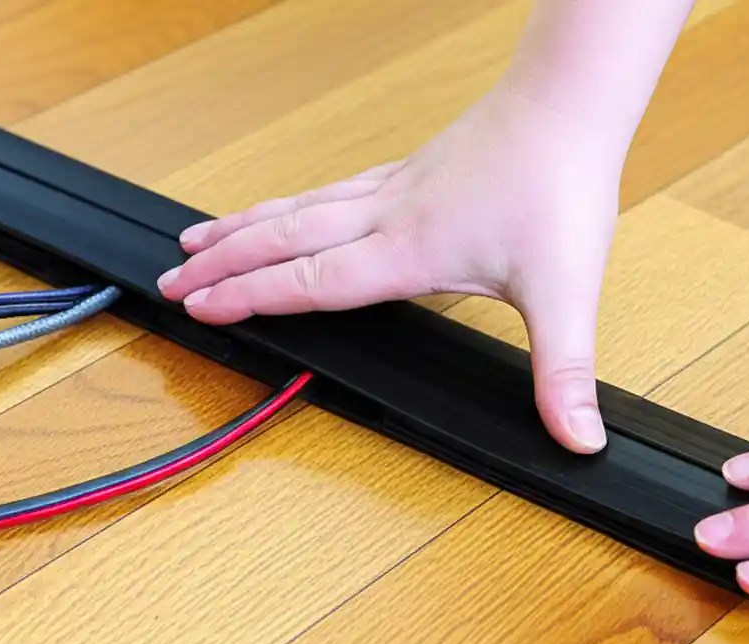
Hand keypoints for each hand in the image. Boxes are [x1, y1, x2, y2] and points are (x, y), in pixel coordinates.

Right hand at [156, 83, 626, 453]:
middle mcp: (390, 214)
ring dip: (246, 226)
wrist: (569, 102)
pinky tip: (292, 205)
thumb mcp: (566, 292)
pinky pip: (332, 187)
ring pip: (301, 206)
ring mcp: (397, 185)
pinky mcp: (413, 167)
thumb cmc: (562, 185)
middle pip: (286, 239)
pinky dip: (294, 202)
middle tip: (171, 280)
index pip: (313, 281)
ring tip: (198, 239)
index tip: (200, 307)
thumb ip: (564, 371)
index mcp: (411, 249)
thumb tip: (577, 437)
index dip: (253, 296)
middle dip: (223, 264)